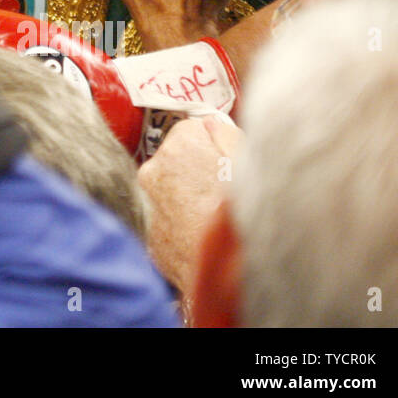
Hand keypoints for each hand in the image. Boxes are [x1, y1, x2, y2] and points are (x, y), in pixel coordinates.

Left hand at [137, 115, 240, 298]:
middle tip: (223, 192)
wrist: (229, 273)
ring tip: (215, 219)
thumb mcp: (248, 159)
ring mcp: (149, 205)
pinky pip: (168, 223)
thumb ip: (226, 133)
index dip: (213, 146)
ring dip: (187, 201)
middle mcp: (155, 169)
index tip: (225, 160)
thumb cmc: (242, 213)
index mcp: (181, 144)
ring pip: (170, 193)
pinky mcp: (152, 238)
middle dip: (196, 172)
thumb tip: (212, 124)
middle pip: (177, 161)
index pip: (193, 130)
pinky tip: (204, 239)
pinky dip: (183, 228)